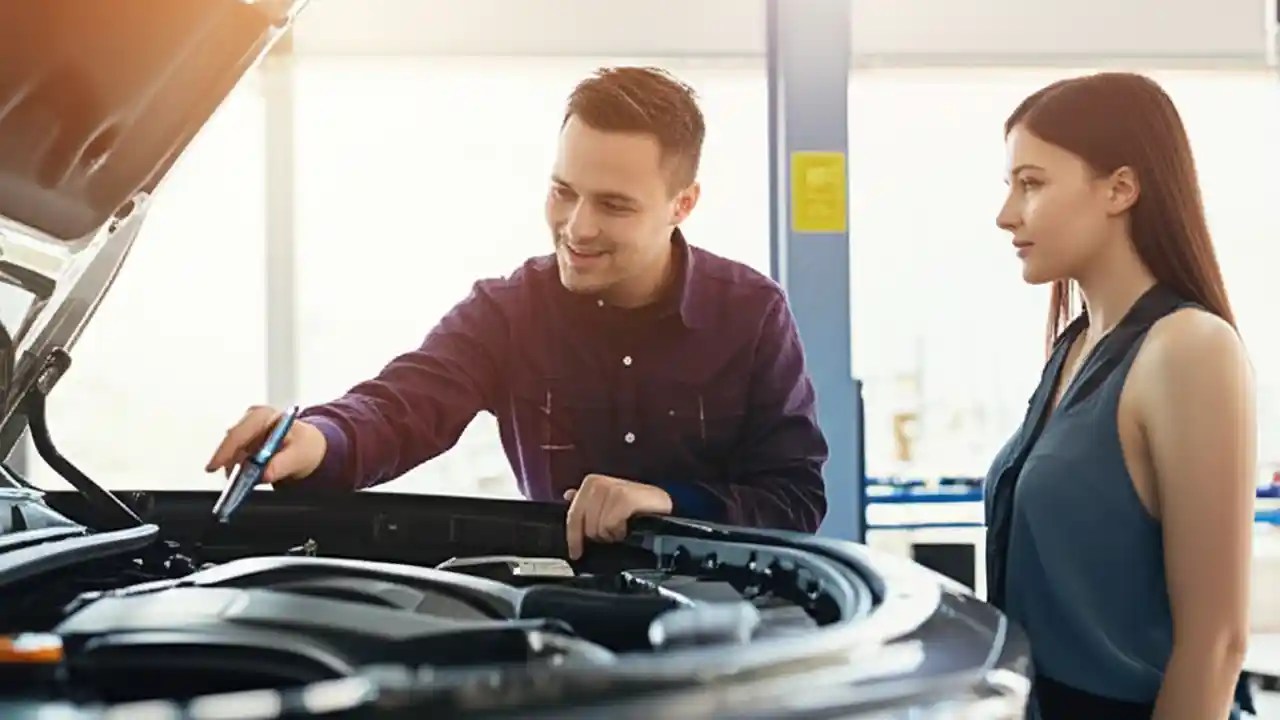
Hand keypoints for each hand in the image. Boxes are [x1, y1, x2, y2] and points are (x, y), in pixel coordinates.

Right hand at [205, 405, 326, 484]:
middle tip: (234, 482)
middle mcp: (252, 420)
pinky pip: (235, 458)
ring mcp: (246, 431)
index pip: (238, 433)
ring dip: (237, 468)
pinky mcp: (243, 443)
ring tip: (251, 479)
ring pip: (231, 453)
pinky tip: (250, 476)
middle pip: (230, 443)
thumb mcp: (299, 455)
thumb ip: (282, 464)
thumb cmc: (305, 445)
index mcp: (265, 417)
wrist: (308, 447)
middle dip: (230, 464)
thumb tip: (264, 474)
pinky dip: (240, 469)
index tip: (215, 466)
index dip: (225, 450)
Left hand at [563, 474, 672, 559]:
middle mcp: (600, 482)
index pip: (573, 514)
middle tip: (612, 535)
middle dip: (598, 535)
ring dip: (611, 533)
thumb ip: (588, 501)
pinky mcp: (627, 497)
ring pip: (598, 525)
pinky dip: (619, 530)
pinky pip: (611, 523)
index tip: (576, 553)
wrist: (664, 507)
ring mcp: (613, 488)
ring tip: (621, 530)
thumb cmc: (638, 509)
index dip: (573, 536)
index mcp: (592, 483)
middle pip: (585, 523)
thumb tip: (568, 496)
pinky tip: (628, 528)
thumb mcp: (609, 504)